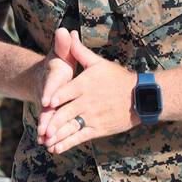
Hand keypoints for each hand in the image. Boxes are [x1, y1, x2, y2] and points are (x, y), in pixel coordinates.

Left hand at [38, 29, 138, 153]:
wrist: (141, 96)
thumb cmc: (117, 78)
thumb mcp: (98, 62)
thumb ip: (79, 51)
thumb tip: (68, 32)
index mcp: (85, 85)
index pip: (66, 91)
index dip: (55, 97)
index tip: (44, 102)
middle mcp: (88, 102)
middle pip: (66, 112)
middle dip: (52, 122)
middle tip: (40, 128)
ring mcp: (94, 117)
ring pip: (72, 127)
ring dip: (57, 135)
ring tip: (44, 141)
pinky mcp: (99, 129)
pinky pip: (80, 137)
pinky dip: (67, 143)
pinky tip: (55, 148)